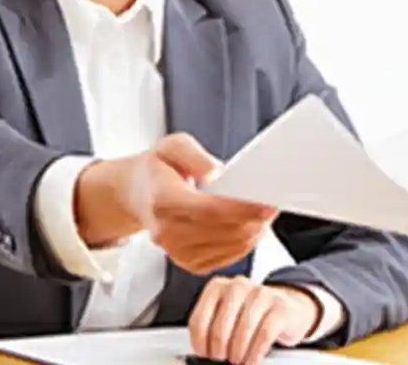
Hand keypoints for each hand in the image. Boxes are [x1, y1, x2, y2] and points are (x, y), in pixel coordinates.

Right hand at [77, 133, 276, 273]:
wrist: (137, 194)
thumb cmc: (159, 169)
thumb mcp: (172, 146)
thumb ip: (194, 155)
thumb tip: (215, 172)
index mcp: (163, 200)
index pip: (209, 211)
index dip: (242, 210)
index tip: (266, 205)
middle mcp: (166, 232)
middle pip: (222, 232)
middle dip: (253, 221)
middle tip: (270, 207)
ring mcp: (176, 251)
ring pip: (227, 249)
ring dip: (252, 234)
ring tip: (260, 216)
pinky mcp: (187, 262)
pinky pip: (224, 259)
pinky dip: (242, 246)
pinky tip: (248, 229)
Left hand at [188, 277, 319, 364]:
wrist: (287, 308)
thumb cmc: (251, 316)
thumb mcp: (228, 315)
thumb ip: (213, 328)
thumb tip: (204, 354)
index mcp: (217, 287)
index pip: (199, 320)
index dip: (200, 343)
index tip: (204, 354)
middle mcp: (238, 286)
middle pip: (220, 328)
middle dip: (219, 351)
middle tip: (223, 360)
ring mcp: (261, 294)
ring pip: (243, 330)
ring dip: (238, 353)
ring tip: (238, 361)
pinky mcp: (280, 306)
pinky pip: (264, 334)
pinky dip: (255, 353)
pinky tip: (252, 361)